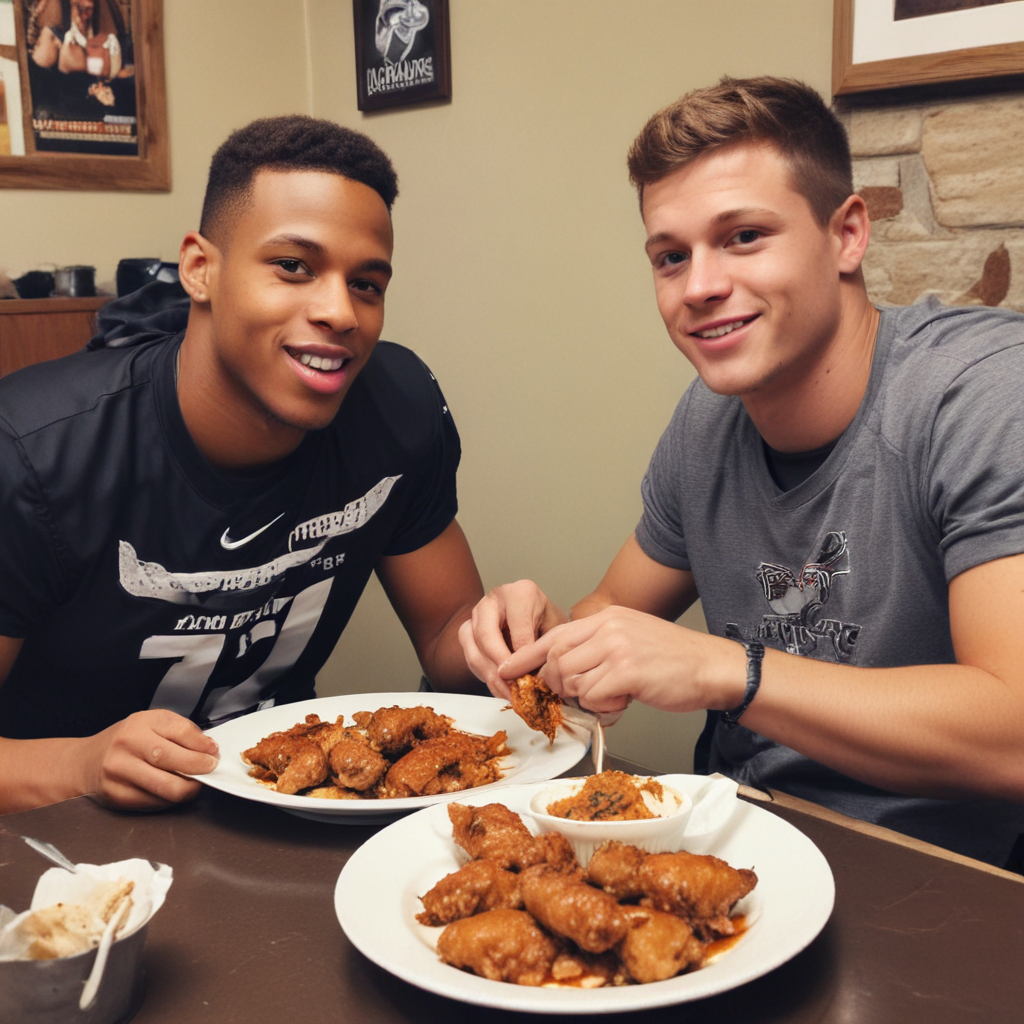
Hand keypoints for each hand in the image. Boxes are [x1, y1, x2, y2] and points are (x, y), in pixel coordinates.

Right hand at [77, 710, 219, 810]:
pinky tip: (174, 790)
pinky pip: (156, 802)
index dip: (202, 744)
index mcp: (140, 723)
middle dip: (199, 767)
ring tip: (195, 782)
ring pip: (167, 787)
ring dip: (189, 787)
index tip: (213, 751)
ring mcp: (120, 772)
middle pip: (173, 759)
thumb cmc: (125, 742)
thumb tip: (208, 748)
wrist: (85, 763)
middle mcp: (127, 745)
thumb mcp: (150, 725)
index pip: (180, 731)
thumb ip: (179, 732)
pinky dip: (172, 799)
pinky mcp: (118, 796)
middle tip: (210, 768)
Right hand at [458, 580, 566, 697]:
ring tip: (508, 693)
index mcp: (520, 593)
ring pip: (474, 647)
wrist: (535, 616)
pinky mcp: (467, 630)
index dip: (522, 654)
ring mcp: (477, 614)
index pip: (517, 626)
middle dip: (500, 665)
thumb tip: (532, 675)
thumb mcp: (554, 631)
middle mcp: (494, 599)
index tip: (529, 676)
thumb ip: (543, 646)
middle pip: (487, 634)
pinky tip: (500, 688)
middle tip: (513, 687)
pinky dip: (485, 676)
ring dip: (490, 675)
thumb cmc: (547, 622)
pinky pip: (470, 655)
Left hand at [500, 606, 745, 715]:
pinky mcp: (626, 671)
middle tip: (578, 696)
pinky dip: (603, 707)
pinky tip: (624, 701)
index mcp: (606, 618)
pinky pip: (593, 696)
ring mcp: (616, 648)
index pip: (553, 636)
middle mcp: (608, 628)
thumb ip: (598, 649)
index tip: (507, 670)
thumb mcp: (630, 639)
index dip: (526, 656)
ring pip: (572, 680)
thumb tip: (565, 674)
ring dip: (586, 698)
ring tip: (612, 696)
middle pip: (556, 660)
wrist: (711, 666)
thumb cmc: (673, 660)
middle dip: (558, 685)